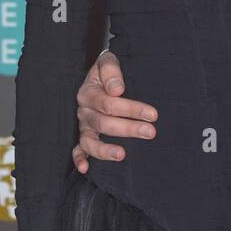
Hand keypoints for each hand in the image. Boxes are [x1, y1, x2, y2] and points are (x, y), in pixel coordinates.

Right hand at [73, 49, 157, 172]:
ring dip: (105, 149)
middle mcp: (84, 110)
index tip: (153, 114)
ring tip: (122, 155)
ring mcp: (84, 125)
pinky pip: (78, 149)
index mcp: (88, 92)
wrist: (102, 75)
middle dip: (128, 128)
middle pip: (103, 123)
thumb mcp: (108, 61)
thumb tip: (117, 89)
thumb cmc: (109, 71)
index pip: (109, 103)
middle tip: (151, 132)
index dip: (131, 109)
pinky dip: (78, 159)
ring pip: (89, 141)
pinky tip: (85, 169)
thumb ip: (111, 71)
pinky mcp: (84, 136)